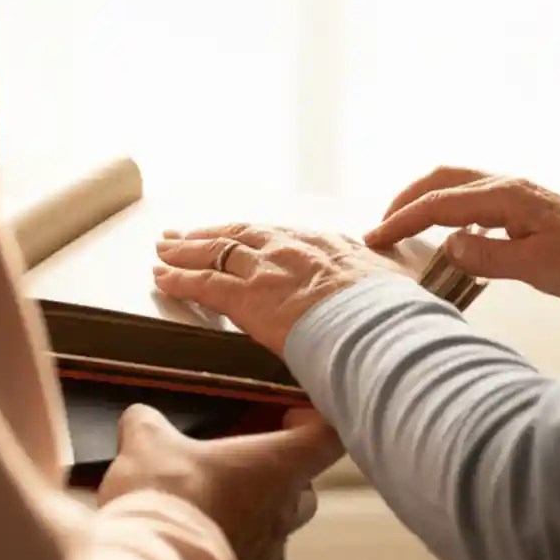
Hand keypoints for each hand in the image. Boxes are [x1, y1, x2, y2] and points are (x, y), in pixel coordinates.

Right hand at [99, 405, 342, 559]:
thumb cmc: (168, 497)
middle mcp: (283, 509)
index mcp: (278, 466)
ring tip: (219, 497)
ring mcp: (266, 546)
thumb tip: (140, 417)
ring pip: (279, 523)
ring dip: (258, 508)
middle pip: (307, 488)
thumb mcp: (149, 442)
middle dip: (284, 474)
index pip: (329, 439)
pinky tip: (200, 528)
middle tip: (250, 461)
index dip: (317, 421)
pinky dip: (233, 537)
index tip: (290, 416)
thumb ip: (149, 422)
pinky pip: (250, 550)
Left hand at [153, 225, 406, 354]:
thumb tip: (397, 298)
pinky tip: (162, 277)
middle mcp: (293, 249)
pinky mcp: (248, 297)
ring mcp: (268, 269)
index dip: (255, 236)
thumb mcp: (397, 289)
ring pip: (216, 252)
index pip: (281, 236)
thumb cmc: (395, 315)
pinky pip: (204, 283)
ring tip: (165, 249)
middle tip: (186, 234)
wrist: (379, 325)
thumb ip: (386, 288)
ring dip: (187, 250)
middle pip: (241, 235)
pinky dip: (179, 279)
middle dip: (211, 234)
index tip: (242, 236)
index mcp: (329, 246)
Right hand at [363, 166, 559, 298]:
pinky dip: (446, 203)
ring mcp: (515, 190)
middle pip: (441, 179)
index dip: (402, 221)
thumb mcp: (535, 268)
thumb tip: (449, 246)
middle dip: (405, 201)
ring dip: (424, 198)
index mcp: (505, 197)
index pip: (438, 205)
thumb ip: (487, 256)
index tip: (374, 239)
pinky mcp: (523, 201)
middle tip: (381, 228)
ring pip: (455, 181)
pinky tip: (445, 229)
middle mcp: (506, 184)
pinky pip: (471, 193)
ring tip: (403, 223)